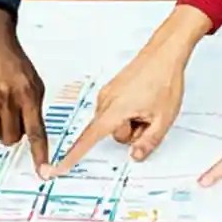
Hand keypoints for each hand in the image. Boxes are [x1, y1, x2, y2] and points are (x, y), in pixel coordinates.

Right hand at [0, 7, 49, 172]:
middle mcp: (6, 97)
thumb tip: (33, 134)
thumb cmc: (10, 58)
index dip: (40, 154)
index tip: (43, 171)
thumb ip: (34, 108)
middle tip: (8, 117)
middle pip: (11, 138)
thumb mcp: (33, 81)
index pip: (36, 131)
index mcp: (27, 93)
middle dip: (11, 133)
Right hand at [48, 6, 209, 176]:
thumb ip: (148, 143)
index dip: (72, 157)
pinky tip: (144, 100)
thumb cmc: (163, 79)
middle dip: (131, 131)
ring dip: (132, 121)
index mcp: (113, 111)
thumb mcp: (163, 119)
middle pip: (112, 133)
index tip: (57, 168)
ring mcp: (107, 95)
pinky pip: (116, 111)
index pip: (87, 140)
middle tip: (149, 117)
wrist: (164, 53)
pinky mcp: (112, 90)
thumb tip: (135, 156)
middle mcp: (105, 102)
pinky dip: (129, 111)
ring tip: (148, 106)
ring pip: (115, 122)